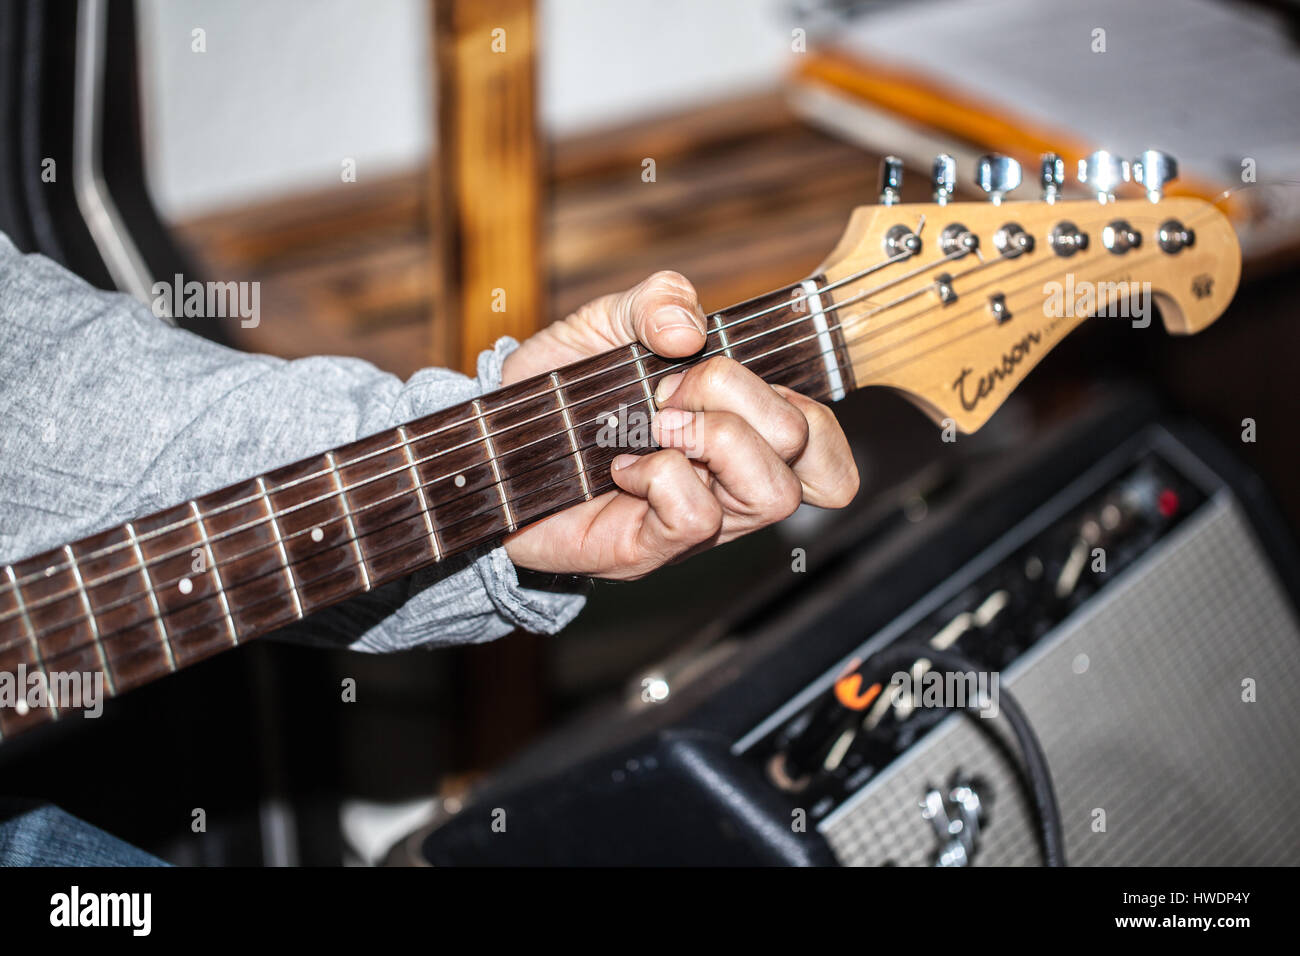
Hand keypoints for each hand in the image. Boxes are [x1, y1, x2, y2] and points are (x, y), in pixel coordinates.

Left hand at [500, 271, 858, 579]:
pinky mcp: (652, 550)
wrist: (495, 443)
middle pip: (803, 445)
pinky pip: (697, 517)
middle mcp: (732, 484)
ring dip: (712, 438)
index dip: (799, 399)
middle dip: (736, 393)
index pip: (826, 440)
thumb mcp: (608, 322)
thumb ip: (656, 301)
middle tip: (666, 393)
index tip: (715, 371)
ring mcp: (700, 523)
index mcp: (742, 432)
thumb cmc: (562, 391)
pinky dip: (660, 476)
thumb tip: (688, 329)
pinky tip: (621, 467)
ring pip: (772, 492)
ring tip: (653, 426)